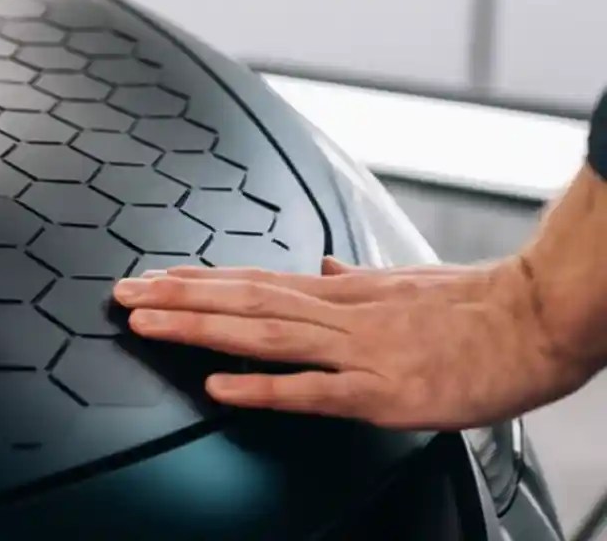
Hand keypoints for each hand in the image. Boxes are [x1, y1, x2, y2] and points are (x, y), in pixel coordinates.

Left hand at [112, 256, 596, 430]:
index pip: (252, 279)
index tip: (151, 278)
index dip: (197, 280)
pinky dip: (262, 387)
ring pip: (262, 334)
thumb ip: (355, 280)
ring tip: (146, 325)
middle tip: (121, 294)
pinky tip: (218, 388)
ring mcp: (356, 350)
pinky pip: (311, 390)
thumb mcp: (403, 281)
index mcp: (340, 292)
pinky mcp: (381, 391)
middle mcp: (337, 313)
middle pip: (241, 299)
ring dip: (198, 329)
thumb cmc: (473, 306)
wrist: (535, 319)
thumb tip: (324, 265)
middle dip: (176, 298)